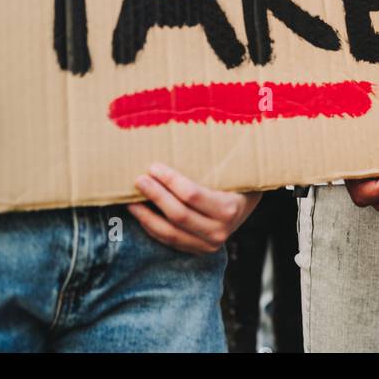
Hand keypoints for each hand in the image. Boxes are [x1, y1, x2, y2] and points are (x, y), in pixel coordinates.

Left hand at [129, 163, 260, 254]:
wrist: (248, 203)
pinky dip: (152, 227)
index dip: (169, 180)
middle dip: (155, 195)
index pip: (191, 195)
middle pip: (178, 214)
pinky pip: (169, 241)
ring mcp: (208, 245)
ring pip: (169, 232)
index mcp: (229, 209)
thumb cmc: (237, 179)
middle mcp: (220, 231)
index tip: (153, 166)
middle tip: (139, 179)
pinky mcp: (197, 250)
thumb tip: (186, 128)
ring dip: (146, 216)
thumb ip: (216, 159)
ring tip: (131, 200)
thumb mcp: (233, 169)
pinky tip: (140, 213)